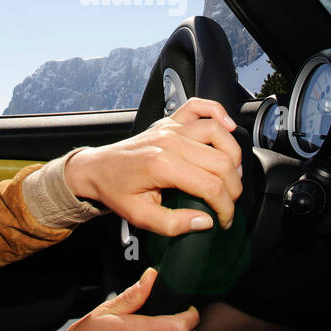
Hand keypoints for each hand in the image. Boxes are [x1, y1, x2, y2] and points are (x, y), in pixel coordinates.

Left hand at [63, 97, 243, 233]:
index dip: (225, 207)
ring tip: (231, 175)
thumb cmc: (116, 190)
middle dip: (233, 187)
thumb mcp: (140, 217)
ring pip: (219, 133)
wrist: (97, 169)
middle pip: (222, 161)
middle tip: (228, 203)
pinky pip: (200, 106)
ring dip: (233, 155)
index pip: (211, 186)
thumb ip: (173, 224)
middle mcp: (170, 141)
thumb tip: (205, 221)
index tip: (224, 220)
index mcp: (163, 165)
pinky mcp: (171, 121)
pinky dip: (218, 112)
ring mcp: (171, 128)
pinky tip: (228, 127)